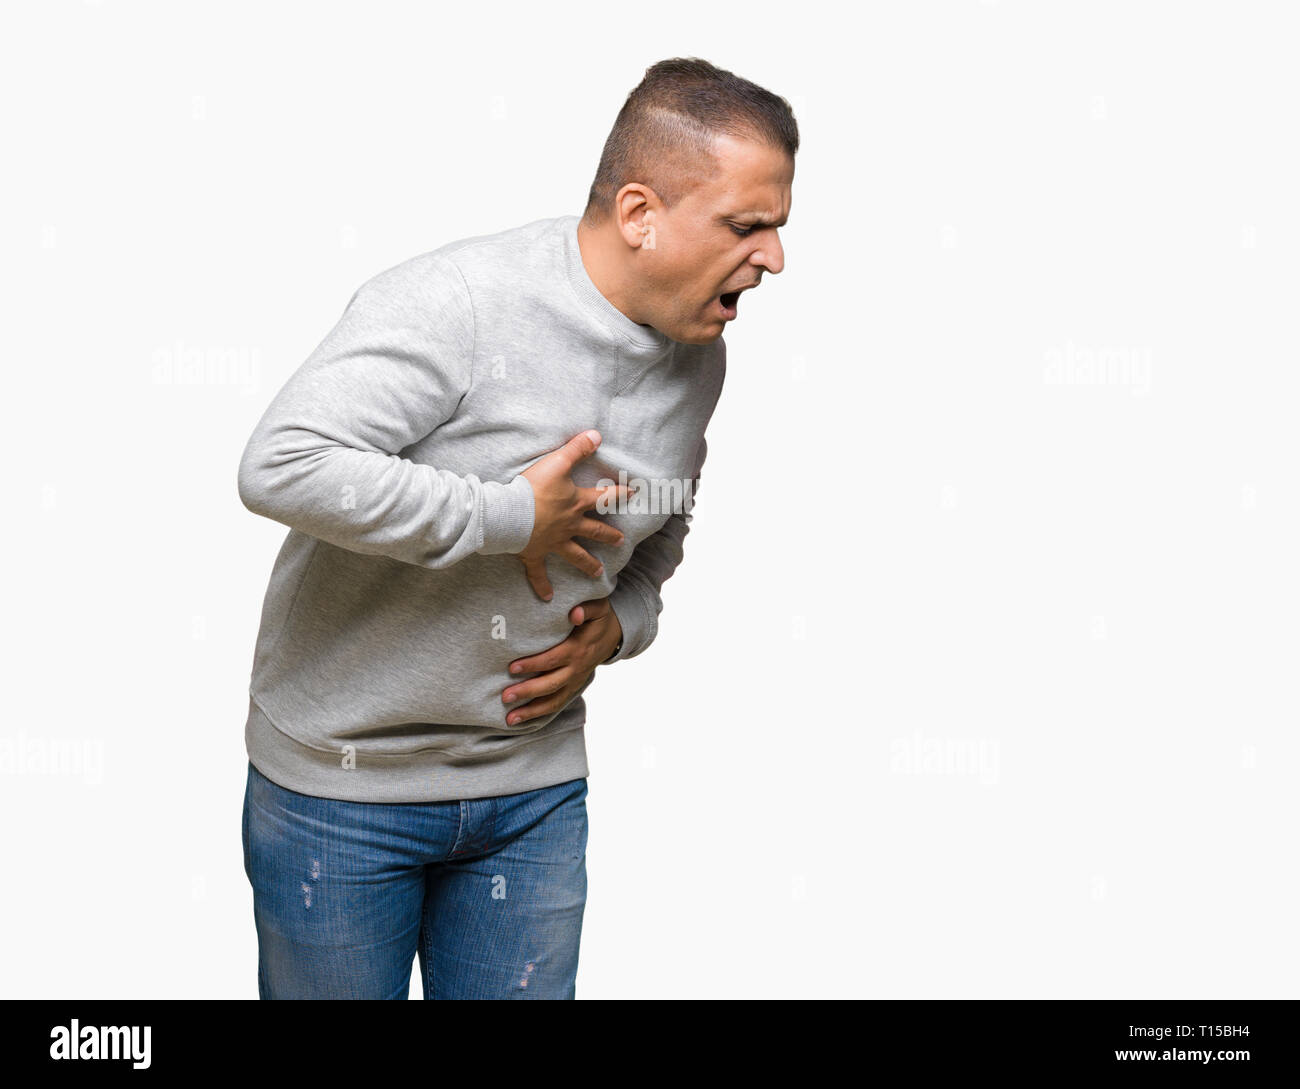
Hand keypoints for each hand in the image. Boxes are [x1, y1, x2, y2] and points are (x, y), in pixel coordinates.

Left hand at [500, 597, 622, 726]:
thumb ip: (587, 608)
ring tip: (510, 719)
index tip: (512, 667)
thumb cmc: (599, 618)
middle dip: (528, 692)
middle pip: (551, 685)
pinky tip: (521, 718)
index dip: (533, 664)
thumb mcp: (599, 607)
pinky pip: (557, 704)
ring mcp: (575, 681)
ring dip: (532, 711)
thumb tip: (575, 614)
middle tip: (505, 696)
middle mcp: (577, 669)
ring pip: (554, 701)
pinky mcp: (573, 687)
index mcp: (578, 649)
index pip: (553, 659)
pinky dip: (539, 713)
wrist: (614, 634)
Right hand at [517, 430, 629, 600]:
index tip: (634, 494)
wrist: (509, 513)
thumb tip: (597, 434)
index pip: (604, 498)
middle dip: (608, 536)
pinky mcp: (534, 554)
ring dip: (587, 565)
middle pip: (594, 531)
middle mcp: (569, 526)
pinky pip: (539, 573)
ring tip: (598, 573)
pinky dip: (542, 585)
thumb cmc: (532, 487)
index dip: (619, 494)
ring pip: (575, 555)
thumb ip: (577, 448)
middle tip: (621, 542)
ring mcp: (552, 542)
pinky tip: (547, 598)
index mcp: (576, 504)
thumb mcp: (557, 463)